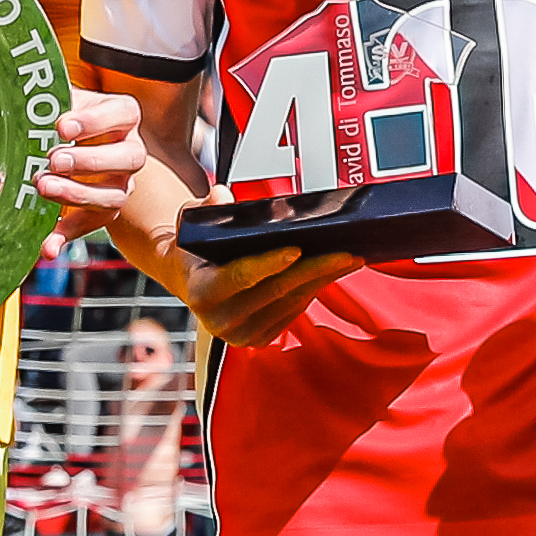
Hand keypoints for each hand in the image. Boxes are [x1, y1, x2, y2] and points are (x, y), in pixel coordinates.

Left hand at [32, 92, 149, 250]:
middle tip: (54, 161)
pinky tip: (47, 245)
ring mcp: (120, 184)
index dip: (95, 120)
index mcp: (122, 116)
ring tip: (43, 187)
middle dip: (90, 162)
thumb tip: (20, 95)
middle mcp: (129, 151)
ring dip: (78, 196)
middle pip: (129, 158)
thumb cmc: (59, 115)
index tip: (61, 126)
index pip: (124, 113)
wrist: (59, 143)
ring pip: (114, 196)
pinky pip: (90, 226)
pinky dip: (66, 236)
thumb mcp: (57, 100)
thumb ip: (49, 97)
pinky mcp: (102, 212)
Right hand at [171, 204, 369, 347]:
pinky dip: (313, 290)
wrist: (187, 280)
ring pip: (292, 302)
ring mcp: (242, 334)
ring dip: (322, 279)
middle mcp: (221, 320)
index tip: (297, 249)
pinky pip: (294, 311)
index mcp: (202, 292)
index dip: (270, 263)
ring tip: (348, 259)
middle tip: (346, 252)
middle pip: (277, 290)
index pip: (241, 276)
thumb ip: (205, 208)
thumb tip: (221, 196)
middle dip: (315, 269)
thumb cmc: (193, 249)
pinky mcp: (260, 339)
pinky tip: (329, 273)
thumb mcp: (189, 221)